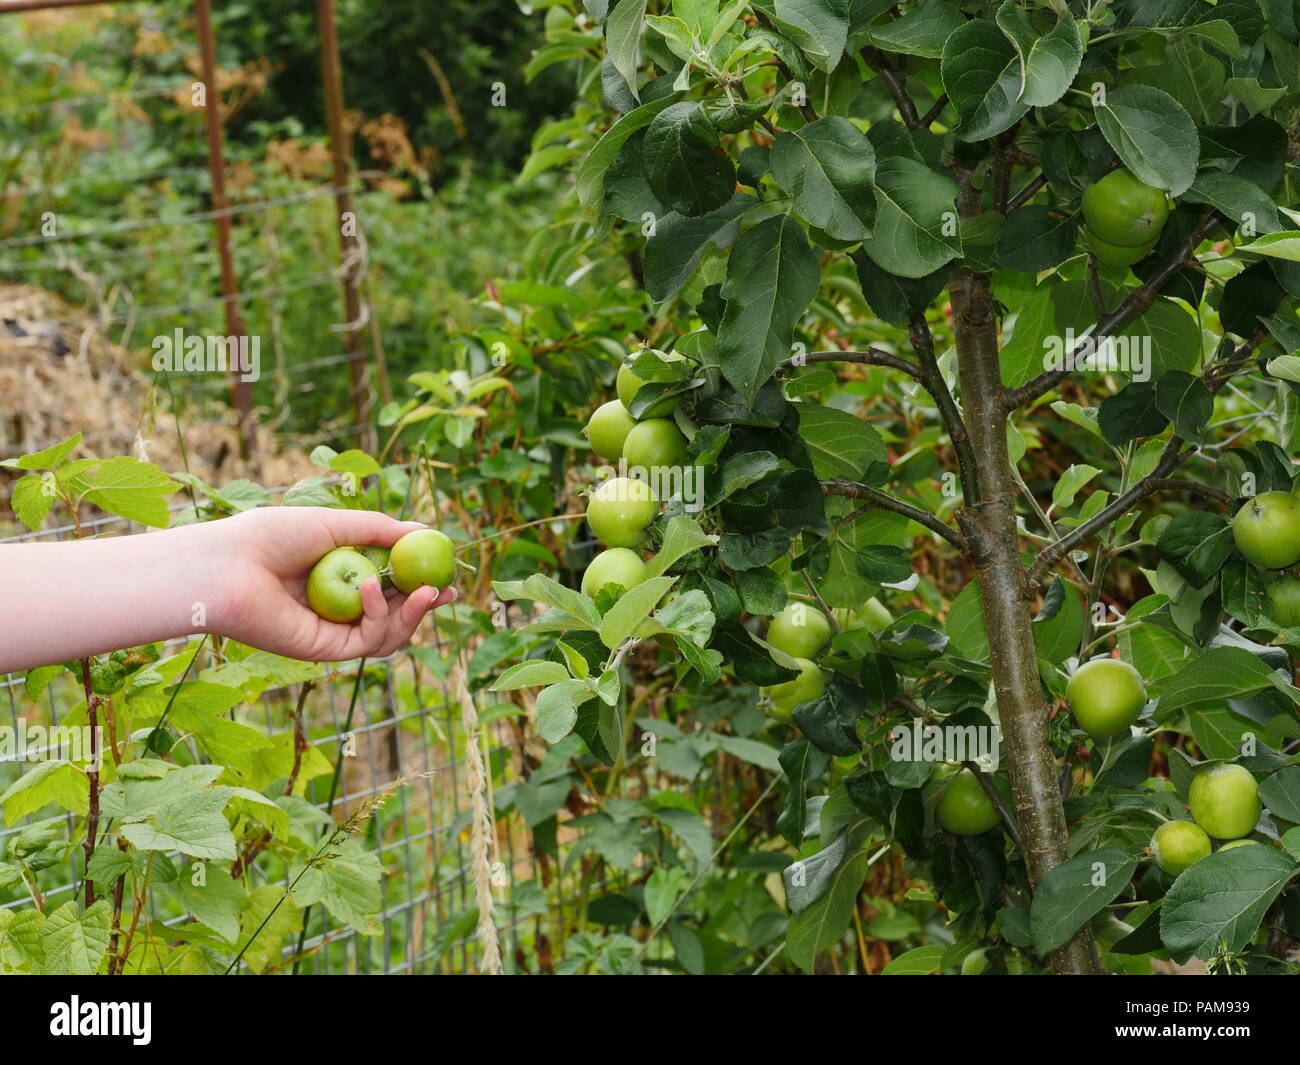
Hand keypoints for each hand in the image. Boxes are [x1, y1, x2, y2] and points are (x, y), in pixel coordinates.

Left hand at [212, 507, 456, 661]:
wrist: (228, 566)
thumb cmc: (270, 537)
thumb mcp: (336, 523)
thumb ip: (380, 530)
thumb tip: (424, 530)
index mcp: (340, 576)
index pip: (391, 584)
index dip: (420, 580)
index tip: (446, 569)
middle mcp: (339, 607)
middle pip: (396, 614)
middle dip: (425, 605)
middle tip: (447, 590)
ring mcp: (333, 631)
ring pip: (390, 635)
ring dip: (412, 614)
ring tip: (422, 592)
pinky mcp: (325, 650)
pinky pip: (368, 641)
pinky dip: (377, 614)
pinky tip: (367, 586)